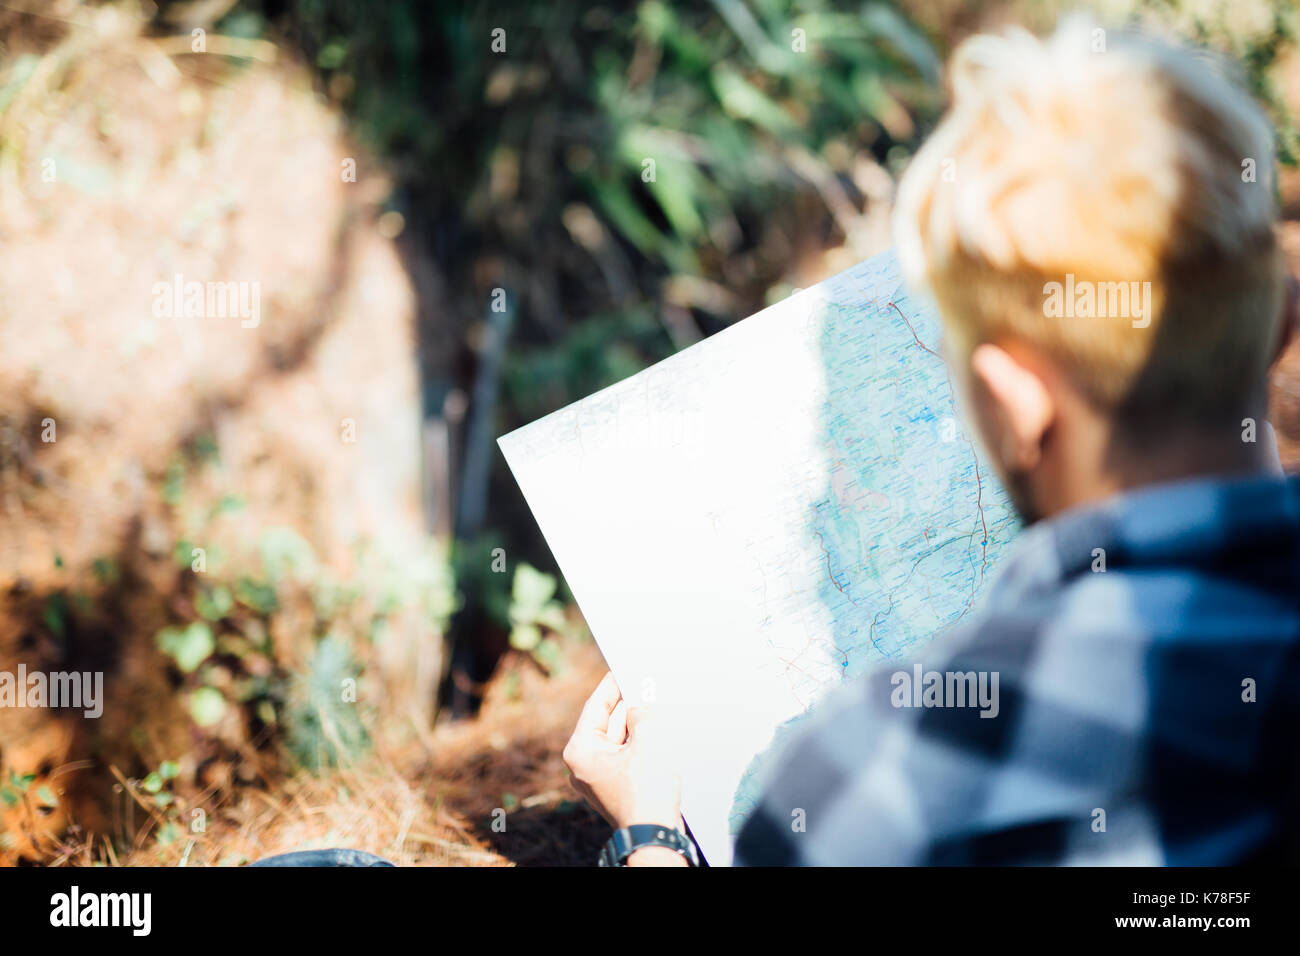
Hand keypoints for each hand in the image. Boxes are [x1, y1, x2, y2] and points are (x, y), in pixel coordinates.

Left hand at [562, 672, 681, 832]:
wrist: (655, 835)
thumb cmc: (646, 791)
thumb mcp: (647, 740)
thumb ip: (640, 712)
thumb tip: (640, 700)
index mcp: (580, 750)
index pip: (595, 705)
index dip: (612, 683)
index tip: (623, 666)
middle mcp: (583, 763)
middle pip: (608, 721)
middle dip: (628, 704)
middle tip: (646, 683)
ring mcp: (597, 777)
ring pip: (619, 738)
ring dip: (637, 724)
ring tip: (654, 705)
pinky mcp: (615, 785)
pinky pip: (626, 754)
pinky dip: (640, 742)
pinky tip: (656, 730)